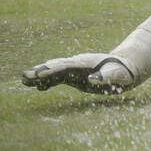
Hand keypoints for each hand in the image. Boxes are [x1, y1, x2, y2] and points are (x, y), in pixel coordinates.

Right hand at [22, 53, 136, 94]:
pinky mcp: (75, 75)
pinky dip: (48, 82)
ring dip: (41, 76)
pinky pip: (58, 78)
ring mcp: (75, 69)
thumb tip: (93, 79)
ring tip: (24, 80)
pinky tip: (38, 87)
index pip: (66, 66)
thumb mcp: (116, 76)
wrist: (125, 67)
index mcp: (86, 63)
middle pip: (56, 66)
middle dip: (41, 71)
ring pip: (54, 72)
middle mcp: (78, 64)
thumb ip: (105, 77)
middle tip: (25, 76)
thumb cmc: (122, 72)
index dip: (53, 70)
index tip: (41, 74)